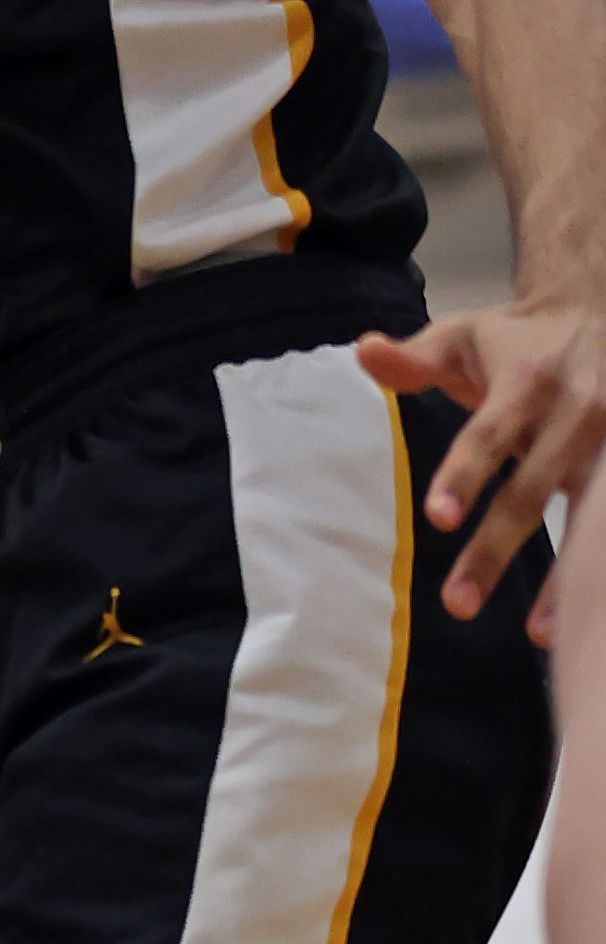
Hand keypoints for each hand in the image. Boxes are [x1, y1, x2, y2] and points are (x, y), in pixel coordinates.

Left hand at [359, 301, 605, 638]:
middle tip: (457, 603)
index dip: (464, 475)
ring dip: (564, 578)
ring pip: (591, 519)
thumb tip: (363, 351)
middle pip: (532, 491)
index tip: (438, 519)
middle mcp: (578, 415)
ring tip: (537, 631)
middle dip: (496, 548)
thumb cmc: (521, 338)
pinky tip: (586, 614)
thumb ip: (414, 358)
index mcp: (526, 383)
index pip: (488, 436)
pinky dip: (601, 569)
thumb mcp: (464, 336)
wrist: (602, 312)